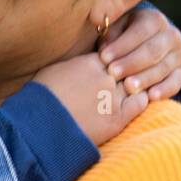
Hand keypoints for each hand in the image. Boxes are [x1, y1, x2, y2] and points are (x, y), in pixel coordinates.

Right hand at [33, 53, 149, 145]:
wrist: (39, 126)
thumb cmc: (40, 98)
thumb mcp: (54, 70)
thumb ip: (76, 63)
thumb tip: (84, 62)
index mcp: (88, 63)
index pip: (113, 54)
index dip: (113, 60)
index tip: (110, 65)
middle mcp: (104, 77)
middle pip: (127, 67)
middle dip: (125, 72)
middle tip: (121, 77)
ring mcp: (113, 98)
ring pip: (136, 83)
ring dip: (134, 85)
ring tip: (129, 88)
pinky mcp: (118, 118)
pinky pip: (141, 102)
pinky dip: (140, 99)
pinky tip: (134, 100)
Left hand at [97, 7, 180, 102]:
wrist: (138, 49)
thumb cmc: (119, 38)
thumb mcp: (113, 30)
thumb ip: (109, 35)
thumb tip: (105, 46)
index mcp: (154, 19)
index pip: (141, 30)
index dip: (123, 44)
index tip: (104, 57)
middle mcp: (171, 35)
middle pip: (153, 49)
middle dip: (131, 62)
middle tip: (113, 73)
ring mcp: (179, 54)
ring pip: (164, 67)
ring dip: (145, 78)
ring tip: (128, 87)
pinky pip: (176, 82)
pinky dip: (165, 90)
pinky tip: (151, 96)